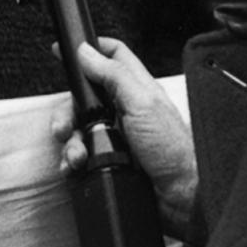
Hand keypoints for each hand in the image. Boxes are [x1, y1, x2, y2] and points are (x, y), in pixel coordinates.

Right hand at [49, 36, 198, 240]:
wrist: (182, 196)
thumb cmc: (173, 151)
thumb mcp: (142, 104)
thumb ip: (114, 75)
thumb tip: (87, 51)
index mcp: (136, 89)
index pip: (112, 56)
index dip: (90, 50)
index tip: (66, 52)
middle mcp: (125, 110)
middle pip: (85, 97)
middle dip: (69, 111)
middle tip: (65, 126)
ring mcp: (117, 136)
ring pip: (80, 128)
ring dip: (70, 142)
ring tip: (77, 156)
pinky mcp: (110, 160)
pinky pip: (82, 155)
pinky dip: (73, 161)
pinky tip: (75, 167)